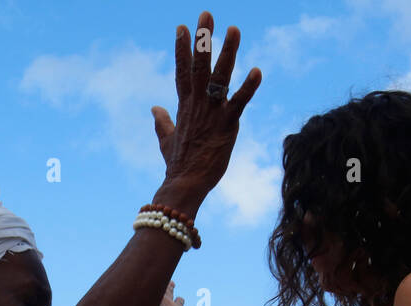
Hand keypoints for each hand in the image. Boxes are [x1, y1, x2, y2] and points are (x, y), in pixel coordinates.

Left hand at [141, 282, 200, 305]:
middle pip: (169, 294)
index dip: (163, 283)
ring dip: (180, 302)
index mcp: (161, 300)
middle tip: (171, 283)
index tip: (164, 278)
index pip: (161, 288)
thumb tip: (142, 276)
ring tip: (180, 299)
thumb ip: (150, 291)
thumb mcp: (151, 301)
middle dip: (170, 288)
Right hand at [151, 12, 260, 204]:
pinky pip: (239, 102)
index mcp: (184, 106)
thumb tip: (154, 109)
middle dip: (203, 39)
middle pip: (199, 65)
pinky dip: (248, 87)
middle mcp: (197, 104)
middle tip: (207, 14)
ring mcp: (212, 113)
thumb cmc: (177, 164)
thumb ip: (162, 121)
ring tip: (234, 29)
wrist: (185, 184)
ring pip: (220, 77)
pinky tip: (257, 70)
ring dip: (228, 52)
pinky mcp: (227, 125)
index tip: (182, 27)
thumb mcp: (166, 140)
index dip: (182, 49)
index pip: (182, 71)